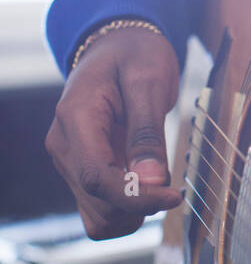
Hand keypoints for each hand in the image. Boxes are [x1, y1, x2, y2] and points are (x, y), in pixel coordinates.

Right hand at [45, 26, 182, 239]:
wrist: (117, 46)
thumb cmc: (135, 56)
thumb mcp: (149, 81)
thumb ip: (147, 131)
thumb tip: (152, 181)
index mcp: (75, 118)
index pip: (98, 178)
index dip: (136, 196)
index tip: (173, 196)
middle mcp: (64, 147)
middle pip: (99, 205)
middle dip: (140, 203)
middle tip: (172, 182)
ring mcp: (69, 162)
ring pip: (99, 218)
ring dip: (134, 211)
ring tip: (157, 178)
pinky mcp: (81, 172)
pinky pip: (101, 211)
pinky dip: (127, 209)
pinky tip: (145, 185)